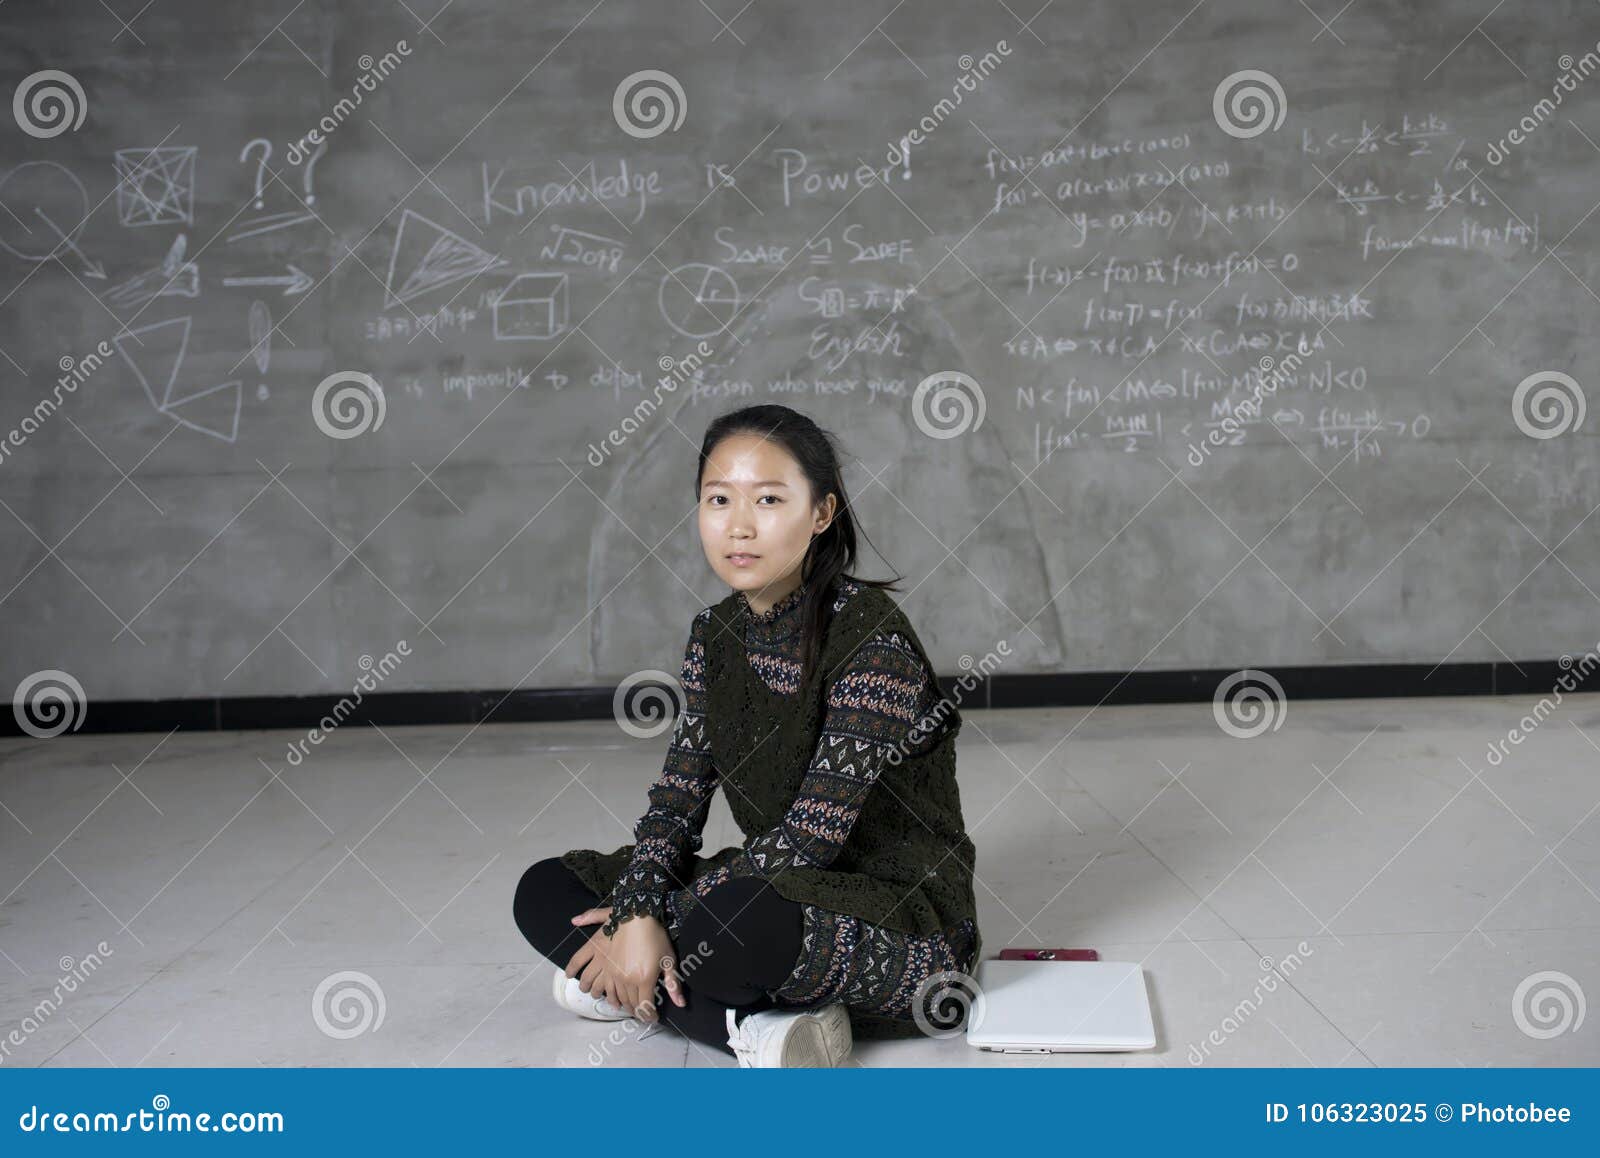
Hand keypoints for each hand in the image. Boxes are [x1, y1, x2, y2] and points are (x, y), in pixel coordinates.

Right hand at [566, 906, 685, 1021]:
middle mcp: (624, 978)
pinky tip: (587, 990)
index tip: (652, 1018)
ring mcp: (609, 969)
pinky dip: (587, 984)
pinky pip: (588, 973)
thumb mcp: (670, 959)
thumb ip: (673, 984)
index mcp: (643, 979)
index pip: (644, 1006)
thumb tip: (681, 1004)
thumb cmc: (657, 935)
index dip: (648, 1016)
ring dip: (613, 1002)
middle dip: (634, 1010)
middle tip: (639, 1011)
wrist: (639, 913)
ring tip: (618, 1004)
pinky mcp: (599, 956)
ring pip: (608, 993)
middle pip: (628, 1002)